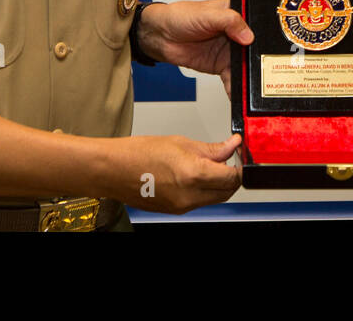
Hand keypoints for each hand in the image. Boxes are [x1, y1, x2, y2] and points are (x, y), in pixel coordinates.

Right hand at [103, 134, 242, 213]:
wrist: (113, 170)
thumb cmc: (139, 153)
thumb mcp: (180, 142)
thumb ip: (211, 149)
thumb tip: (231, 147)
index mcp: (193, 174)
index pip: (232, 177)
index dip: (240, 165)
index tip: (239, 155)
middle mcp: (189, 196)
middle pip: (227, 192)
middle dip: (232, 177)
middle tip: (228, 159)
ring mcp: (182, 206)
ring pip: (214, 199)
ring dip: (218, 185)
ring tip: (209, 165)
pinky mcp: (175, 211)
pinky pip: (199, 202)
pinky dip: (203, 191)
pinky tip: (194, 176)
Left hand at [139, 0, 253, 93]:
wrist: (161, 36)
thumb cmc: (180, 17)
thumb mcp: (206, 14)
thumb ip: (229, 21)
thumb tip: (248, 35)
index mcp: (237, 13)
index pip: (257, 24)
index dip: (263, 35)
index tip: (265, 47)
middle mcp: (237, 32)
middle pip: (255, 48)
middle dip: (258, 60)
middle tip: (261, 70)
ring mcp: (230, 50)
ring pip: (246, 65)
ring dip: (249, 75)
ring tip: (251, 84)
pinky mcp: (222, 65)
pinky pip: (233, 78)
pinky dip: (236, 86)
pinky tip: (237, 91)